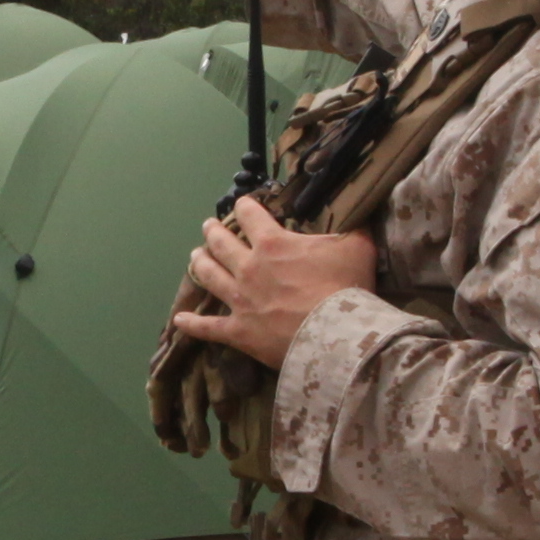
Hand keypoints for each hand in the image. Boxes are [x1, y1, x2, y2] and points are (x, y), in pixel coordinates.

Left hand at [168, 194, 377, 372]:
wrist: (336, 334)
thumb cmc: (346, 286)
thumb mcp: (356, 245)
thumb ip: (352, 226)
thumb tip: (359, 209)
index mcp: (272, 243)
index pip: (249, 215)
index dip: (245, 206)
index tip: (243, 204)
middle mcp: (249, 267)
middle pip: (221, 243)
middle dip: (213, 232)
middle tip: (209, 227)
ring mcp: (240, 300)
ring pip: (210, 276)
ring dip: (200, 263)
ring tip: (195, 255)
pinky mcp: (238, 331)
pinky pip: (209, 327)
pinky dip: (192, 324)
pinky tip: (180, 320)